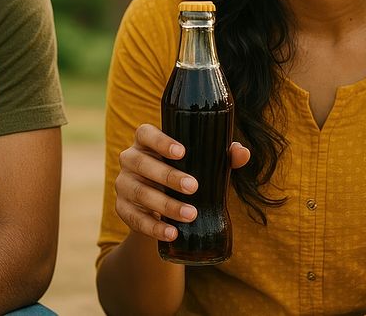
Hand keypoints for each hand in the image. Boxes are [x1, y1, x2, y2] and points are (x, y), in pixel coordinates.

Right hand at [114, 123, 248, 242]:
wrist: (162, 206)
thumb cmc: (185, 173)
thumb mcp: (201, 163)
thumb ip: (222, 156)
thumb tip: (242, 153)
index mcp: (146, 141)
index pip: (145, 133)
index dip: (160, 141)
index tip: (182, 152)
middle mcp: (130, 159)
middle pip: (142, 164)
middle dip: (168, 176)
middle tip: (194, 186)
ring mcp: (123, 184)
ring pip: (139, 192)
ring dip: (165, 204)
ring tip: (190, 214)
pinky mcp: (123, 209)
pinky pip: (134, 218)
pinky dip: (153, 227)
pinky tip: (172, 232)